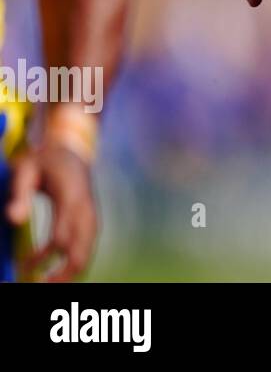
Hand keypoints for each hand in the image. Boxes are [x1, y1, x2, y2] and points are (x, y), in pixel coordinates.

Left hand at [5, 137, 96, 281]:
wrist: (73, 151)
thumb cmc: (45, 160)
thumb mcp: (26, 170)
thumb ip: (19, 194)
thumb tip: (13, 221)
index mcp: (71, 198)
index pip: (62, 237)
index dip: (42, 257)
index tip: (23, 265)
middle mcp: (86, 209)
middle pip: (81, 251)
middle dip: (62, 274)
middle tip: (39, 285)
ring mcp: (92, 215)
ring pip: (88, 252)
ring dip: (70, 272)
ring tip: (48, 283)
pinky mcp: (91, 220)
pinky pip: (88, 247)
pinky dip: (76, 262)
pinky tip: (60, 271)